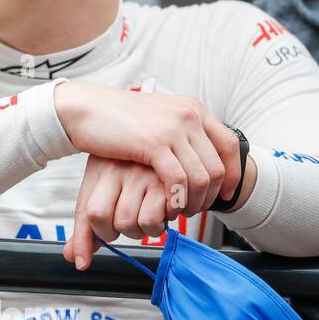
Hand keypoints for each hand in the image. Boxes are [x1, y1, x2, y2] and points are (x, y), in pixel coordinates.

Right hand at [53, 82, 240, 219]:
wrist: (85, 108)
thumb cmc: (115, 117)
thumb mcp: (157, 116)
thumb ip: (179, 130)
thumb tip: (194, 153)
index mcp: (192, 109)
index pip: (229, 145)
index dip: (233, 174)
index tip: (226, 193)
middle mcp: (189, 116)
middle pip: (218, 166)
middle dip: (211, 195)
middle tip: (197, 209)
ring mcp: (173, 129)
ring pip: (202, 177)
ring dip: (194, 201)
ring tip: (180, 211)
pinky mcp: (153, 143)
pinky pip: (178, 179)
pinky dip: (177, 199)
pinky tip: (168, 207)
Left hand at [64, 155, 184, 268]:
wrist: (155, 138)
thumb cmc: (123, 172)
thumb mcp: (99, 190)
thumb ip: (86, 228)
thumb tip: (78, 262)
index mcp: (99, 173)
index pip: (91, 215)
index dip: (101, 233)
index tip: (109, 233)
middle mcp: (120, 171)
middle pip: (120, 223)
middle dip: (127, 233)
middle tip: (133, 221)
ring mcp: (145, 175)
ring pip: (143, 224)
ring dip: (149, 230)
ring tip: (151, 214)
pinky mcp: (170, 181)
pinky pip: (166, 217)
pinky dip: (167, 221)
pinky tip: (166, 208)